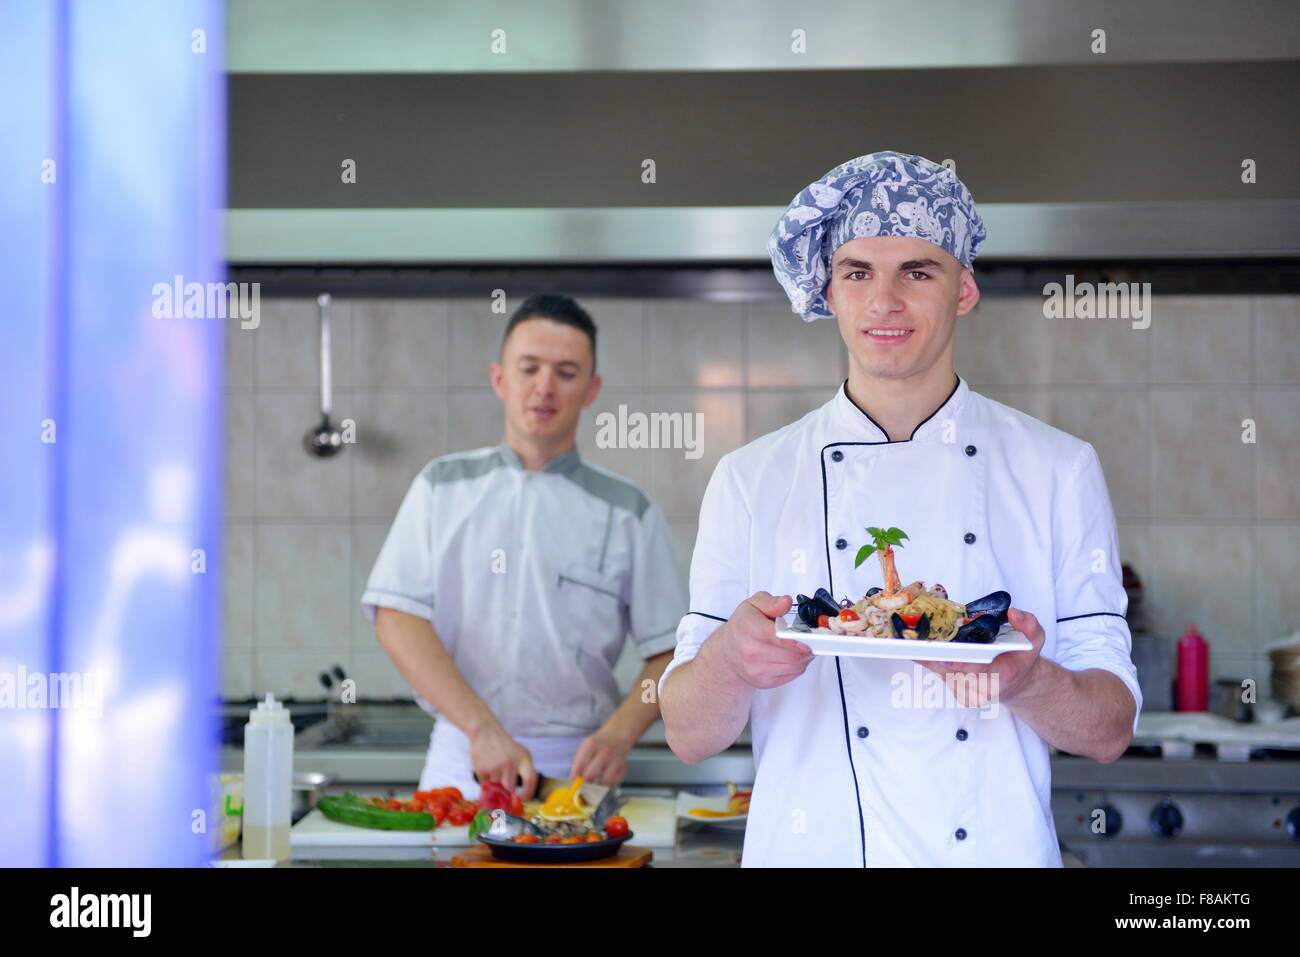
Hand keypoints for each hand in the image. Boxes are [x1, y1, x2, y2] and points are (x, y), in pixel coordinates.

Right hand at [469, 722, 537, 799]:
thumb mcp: (520, 753)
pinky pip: (485, 786)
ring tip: (494, 777)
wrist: (485, 732)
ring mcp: (495, 767)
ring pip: (496, 789)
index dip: (529, 792)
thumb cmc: (505, 746)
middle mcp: (510, 763)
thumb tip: (523, 796)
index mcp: (523, 759)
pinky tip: (487, 773)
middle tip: (506, 799)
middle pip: (510, 790)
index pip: (530, 780)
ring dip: (495, 789)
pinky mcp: (482, 770)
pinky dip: (486, 784)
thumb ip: (523, 770)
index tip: (524, 799)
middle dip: (507, 797)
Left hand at [569, 728, 632, 786]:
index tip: (574, 784)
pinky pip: (614, 781)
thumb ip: (577, 762)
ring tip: (595, 783)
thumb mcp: (584, 746)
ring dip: (598, 786)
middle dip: (585, 783)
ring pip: (604, 781)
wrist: (616, 735)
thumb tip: (574, 780)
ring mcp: (616, 759)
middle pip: (590, 775)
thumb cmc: (598, 744)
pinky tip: (606, 777)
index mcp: (592, 745)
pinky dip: (609, 783)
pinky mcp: (623, 766)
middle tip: (583, 786)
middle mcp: (605, 751)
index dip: (575, 778)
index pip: (580, 766)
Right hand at [710, 591, 813, 689]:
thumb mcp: (752, 605)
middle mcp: (751, 653)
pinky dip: (799, 665)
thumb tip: (786, 602)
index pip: (776, 637)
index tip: (808, 636)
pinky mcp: (764, 682)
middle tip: (812, 638)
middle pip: (792, 654)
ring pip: (796, 666)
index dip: (796, 638)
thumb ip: (771, 602)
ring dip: (805, 656)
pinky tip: (794, 655)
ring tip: (804, 646)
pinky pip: (792, 674)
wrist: (727, 652)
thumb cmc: (742, 627)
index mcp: (749, 629)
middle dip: (807, 646)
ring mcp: (757, 670)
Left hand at [916, 607, 1044, 706]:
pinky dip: (927, 656)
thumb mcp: (1034, 640)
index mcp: (999, 678)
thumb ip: (1029, 625)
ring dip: (926, 652)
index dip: (952, 658)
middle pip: (948, 669)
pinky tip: (914, 643)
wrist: (1017, 681)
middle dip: (932, 651)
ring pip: (939, 670)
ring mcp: (964, 692)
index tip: (936, 646)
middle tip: (912, 632)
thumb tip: (1014, 613)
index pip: (971, 669)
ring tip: (909, 633)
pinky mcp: (954, 688)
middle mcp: (979, 690)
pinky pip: (937, 670)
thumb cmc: (1021, 660)